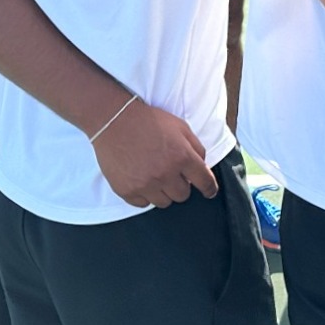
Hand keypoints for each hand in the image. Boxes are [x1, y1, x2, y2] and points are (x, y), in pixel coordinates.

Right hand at [90, 98, 217, 208]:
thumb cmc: (149, 121)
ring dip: (163, 192)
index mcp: (182, 157)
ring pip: (164, 202)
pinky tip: (141, 180)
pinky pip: (143, 204)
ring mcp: (145, 184)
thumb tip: (202, 166)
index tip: (209, 192)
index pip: (204, 182)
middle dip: (181, 185)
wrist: (115, 121)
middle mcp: (165, 174)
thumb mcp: (181, 127)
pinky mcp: (127, 191)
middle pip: (183, 195)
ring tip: (155, 176)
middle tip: (171, 173)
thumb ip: (196, 147)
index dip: (209, 188)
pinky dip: (145, 195)